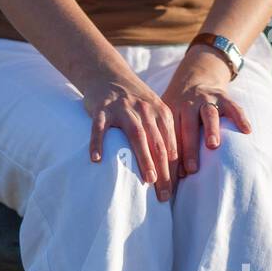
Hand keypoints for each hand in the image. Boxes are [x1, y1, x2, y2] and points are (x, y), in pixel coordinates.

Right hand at [82, 74, 176, 201]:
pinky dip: (97, 143)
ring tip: (149, 180)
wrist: (108, 75)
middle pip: (158, 143)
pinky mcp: (102, 110)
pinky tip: (96, 159)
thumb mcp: (152, 111)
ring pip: (137, 136)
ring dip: (144, 159)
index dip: (174, 168)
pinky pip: (99, 128)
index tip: (174, 191)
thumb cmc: (132, 101)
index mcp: (160, 113)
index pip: (170, 144)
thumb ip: (162, 133)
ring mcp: (122, 109)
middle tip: (165, 195)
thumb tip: (173, 165)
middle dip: (164, 171)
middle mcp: (144, 111)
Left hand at [161, 47, 251, 178]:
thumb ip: (166, 141)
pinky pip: (233, 107)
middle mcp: (188, 104)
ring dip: (210, 130)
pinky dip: (240, 118)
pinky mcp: (223, 96)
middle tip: (191, 169)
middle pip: (188, 127)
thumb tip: (166, 177)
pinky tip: (247, 131)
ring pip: (208, 114)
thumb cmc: (177, 110)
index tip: (174, 178)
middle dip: (189, 149)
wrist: (193, 79)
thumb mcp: (166, 118)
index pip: (170, 137)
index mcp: (171, 112)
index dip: (172, 158)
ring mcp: (206, 99)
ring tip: (213, 146)